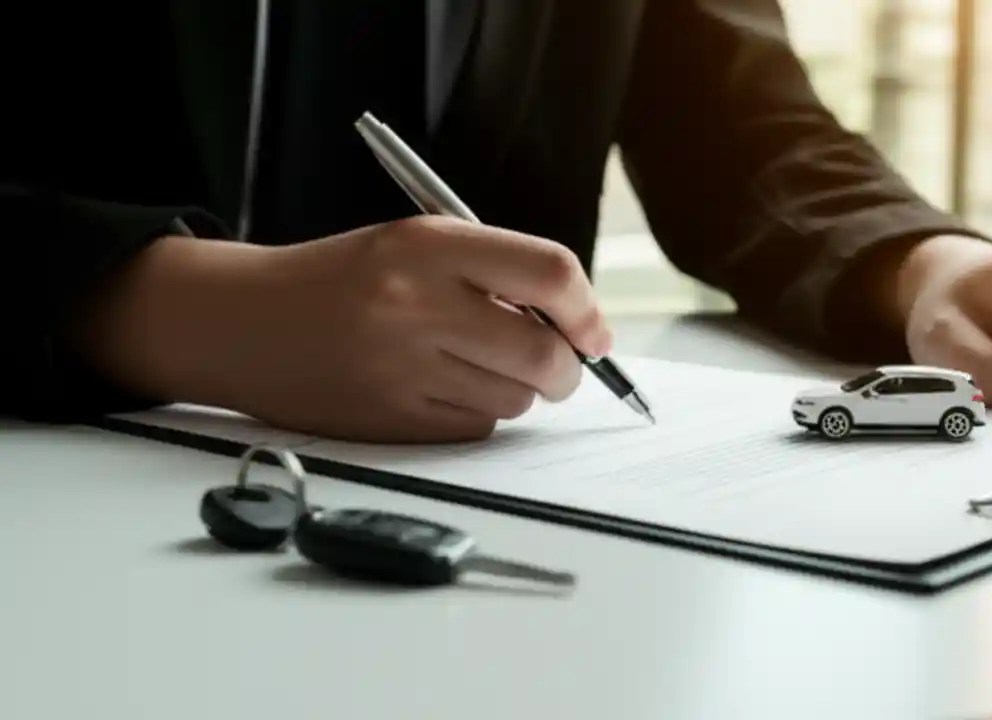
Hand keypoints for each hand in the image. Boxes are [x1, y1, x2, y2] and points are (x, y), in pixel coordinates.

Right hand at [73, 216, 610, 441]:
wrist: (248, 322)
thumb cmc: (346, 280)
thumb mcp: (416, 245)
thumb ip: (497, 273)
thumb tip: (583, 327)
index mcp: (429, 245)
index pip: (550, 273)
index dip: (587, 310)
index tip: (594, 332)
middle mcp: (418, 303)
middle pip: (546, 355)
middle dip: (568, 369)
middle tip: (559, 368)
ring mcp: (403, 367)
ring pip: (516, 398)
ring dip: (517, 390)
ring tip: (471, 366)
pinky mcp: (391, 419)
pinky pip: (477, 427)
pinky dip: (477, 413)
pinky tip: (437, 389)